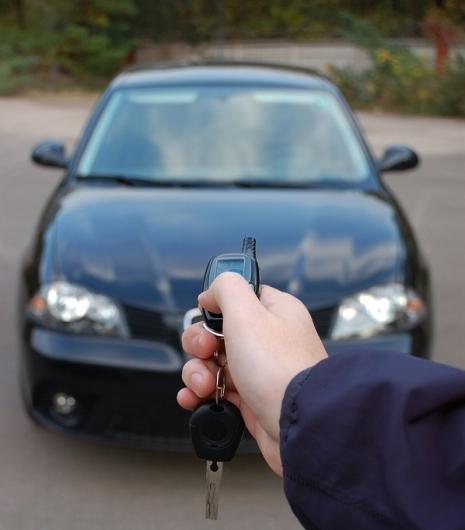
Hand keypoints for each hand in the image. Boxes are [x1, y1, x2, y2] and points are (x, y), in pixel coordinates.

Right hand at [177, 273, 327, 475]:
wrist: (297, 425)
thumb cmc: (278, 368)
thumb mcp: (247, 312)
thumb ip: (226, 288)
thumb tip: (210, 293)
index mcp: (274, 312)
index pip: (238, 297)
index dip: (215, 306)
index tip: (207, 318)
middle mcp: (267, 339)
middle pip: (217, 332)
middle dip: (200, 344)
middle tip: (206, 353)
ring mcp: (258, 370)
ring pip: (213, 363)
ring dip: (197, 372)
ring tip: (204, 386)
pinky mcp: (251, 399)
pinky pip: (216, 391)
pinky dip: (200, 395)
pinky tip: (194, 399)